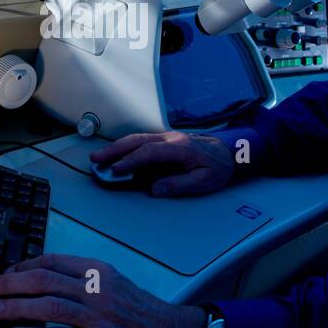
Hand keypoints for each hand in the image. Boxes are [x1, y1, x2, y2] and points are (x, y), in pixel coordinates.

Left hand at [0, 254, 207, 327]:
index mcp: (97, 271)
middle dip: (9, 284)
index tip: (4, 275)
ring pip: (49, 306)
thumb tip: (40, 281)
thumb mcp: (113, 284)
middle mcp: (97, 290)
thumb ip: (81, 280)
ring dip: (16, 308)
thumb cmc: (141, 313)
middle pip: (44, 280)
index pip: (51, 262)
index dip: (21, 267)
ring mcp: (99, 318)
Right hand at [89, 130, 235, 196]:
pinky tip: (115, 154)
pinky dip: (126, 146)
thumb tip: (154, 190)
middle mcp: (171, 138)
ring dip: (117, 147)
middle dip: (115, 150)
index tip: (116, 170)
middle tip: (96, 160)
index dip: (131, 161)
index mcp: (180, 148)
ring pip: (137, 138)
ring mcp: (167, 136)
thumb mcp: (204, 181)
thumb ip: (179, 185)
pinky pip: (142, 140)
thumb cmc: (218, 166)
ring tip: (99, 157)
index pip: (150, 152)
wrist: (230, 151)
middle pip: (137, 140)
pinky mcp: (165, 139)